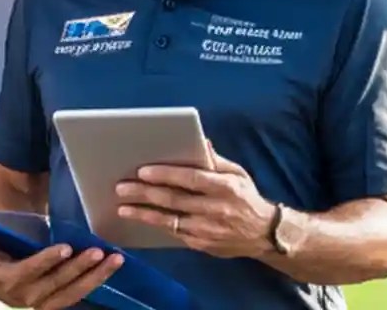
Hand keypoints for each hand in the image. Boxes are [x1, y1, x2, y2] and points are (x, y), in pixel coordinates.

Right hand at [0, 216, 123, 308]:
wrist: (3, 257)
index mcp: (0, 277)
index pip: (23, 274)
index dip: (43, 264)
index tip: (65, 248)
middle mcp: (20, 295)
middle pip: (51, 287)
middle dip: (75, 270)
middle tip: (96, 251)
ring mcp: (39, 300)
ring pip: (68, 294)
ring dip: (92, 278)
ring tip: (112, 258)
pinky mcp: (56, 298)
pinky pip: (77, 294)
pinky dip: (95, 281)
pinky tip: (112, 266)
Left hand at [115, 140, 276, 258]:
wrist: (264, 235)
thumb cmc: (246, 198)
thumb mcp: (237, 173)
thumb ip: (215, 160)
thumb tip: (199, 140)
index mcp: (225, 187)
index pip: (191, 179)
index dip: (166, 174)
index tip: (143, 171)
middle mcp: (215, 209)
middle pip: (174, 200)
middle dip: (145, 194)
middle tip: (121, 187)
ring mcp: (207, 230)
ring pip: (169, 221)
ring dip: (144, 214)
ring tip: (123, 207)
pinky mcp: (201, 245)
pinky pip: (174, 234)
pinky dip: (156, 225)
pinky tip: (141, 219)